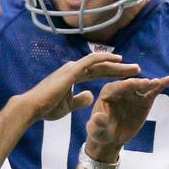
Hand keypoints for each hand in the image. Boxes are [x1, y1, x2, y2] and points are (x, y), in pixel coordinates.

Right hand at [20, 51, 141, 122]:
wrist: (33, 107)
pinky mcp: (72, 71)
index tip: (124, 75)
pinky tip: (118, 61)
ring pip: (100, 62)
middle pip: (101, 66)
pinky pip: (92, 62)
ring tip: (133, 67)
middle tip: (136, 69)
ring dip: (118, 64)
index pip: (96, 72)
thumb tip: (91, 96)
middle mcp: (74, 68)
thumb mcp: (69, 105)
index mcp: (73, 76)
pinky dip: (106, 60)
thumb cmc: (47, 108)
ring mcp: (73, 68)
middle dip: (119, 68)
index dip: (111, 73)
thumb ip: (80, 99)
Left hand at [85, 74, 168, 159]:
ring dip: (151, 83)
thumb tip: (99, 118)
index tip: (132, 84)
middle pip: (132, 84)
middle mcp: (122, 89)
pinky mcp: (144, 100)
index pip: (117, 87)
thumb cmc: (101, 132)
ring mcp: (134, 94)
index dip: (125, 85)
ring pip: (143, 87)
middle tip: (148, 83)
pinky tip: (168, 80)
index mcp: (108, 92)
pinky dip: (160, 86)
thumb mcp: (96, 130)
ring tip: (160, 82)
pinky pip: (152, 92)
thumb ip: (97, 124)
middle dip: (139, 84)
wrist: (111, 138)